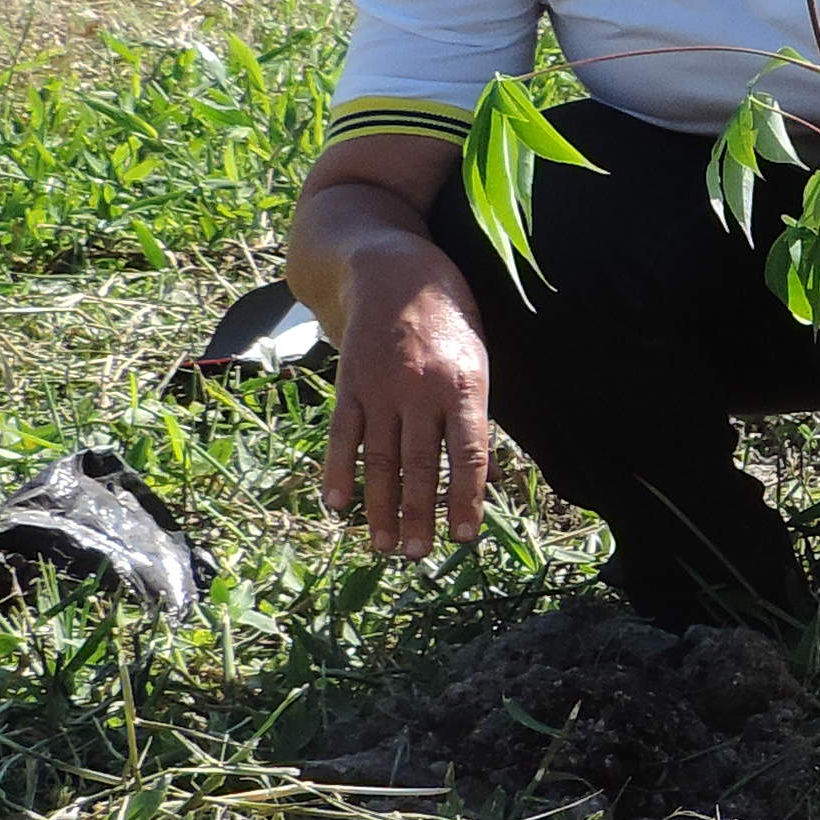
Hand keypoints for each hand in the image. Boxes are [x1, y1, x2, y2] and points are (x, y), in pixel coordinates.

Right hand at [321, 254, 495, 555]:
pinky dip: (338, 470)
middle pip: (421, 464)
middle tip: (418, 555)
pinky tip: (338, 504)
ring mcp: (381, 386)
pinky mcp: (350, 383)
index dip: (466, 498)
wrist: (389, 264)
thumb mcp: (477, 350)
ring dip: (381, 506)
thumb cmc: (446, 310)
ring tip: (384, 546)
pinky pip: (343, 434)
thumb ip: (474, 406)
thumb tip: (481, 468)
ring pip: (381, 458)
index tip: (464, 537)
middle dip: (419, 514)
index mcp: (464, 382)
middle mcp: (421, 388)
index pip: (469, 454)